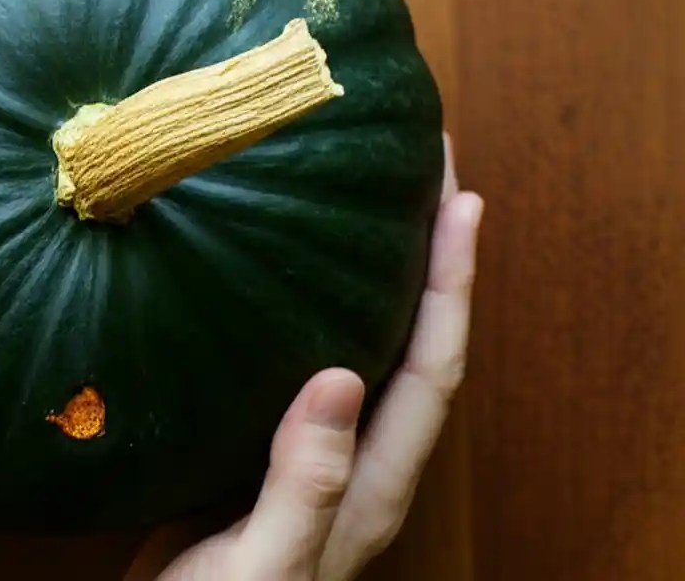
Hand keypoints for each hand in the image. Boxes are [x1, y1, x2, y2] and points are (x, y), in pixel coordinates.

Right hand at [140, 135, 482, 580]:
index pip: (431, 370)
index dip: (453, 284)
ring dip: (380, 277)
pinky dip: (311, 308)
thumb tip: (339, 380)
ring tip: (370, 207)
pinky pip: (305, 361)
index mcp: (369, 484)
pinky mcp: (262, 450)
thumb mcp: (263, 564)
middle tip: (426, 180)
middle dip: (433, 263)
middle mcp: (353, 460)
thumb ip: (304, 487)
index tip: (460, 202)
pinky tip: (283, 277)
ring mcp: (309, 454)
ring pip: (365, 347)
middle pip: (415, 346)